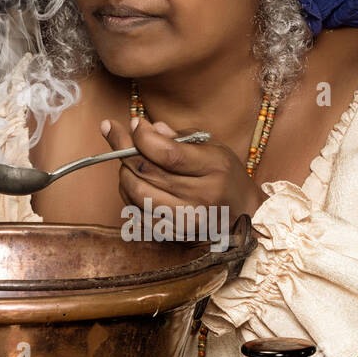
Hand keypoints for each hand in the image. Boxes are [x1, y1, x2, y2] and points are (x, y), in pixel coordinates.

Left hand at [100, 114, 263, 228]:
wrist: (243, 214)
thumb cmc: (225, 175)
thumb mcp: (212, 148)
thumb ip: (179, 137)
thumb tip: (148, 128)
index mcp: (214, 168)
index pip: (168, 154)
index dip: (144, 138)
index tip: (135, 123)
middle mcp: (200, 196)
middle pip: (147, 173)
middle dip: (123, 149)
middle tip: (114, 132)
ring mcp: (186, 218)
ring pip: (137, 193)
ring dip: (124, 172)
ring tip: (126, 158)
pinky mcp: (174, 233)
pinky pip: (138, 212)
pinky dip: (128, 193)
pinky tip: (132, 180)